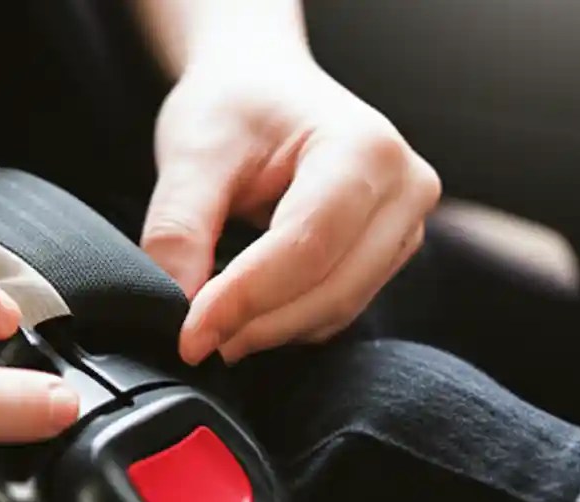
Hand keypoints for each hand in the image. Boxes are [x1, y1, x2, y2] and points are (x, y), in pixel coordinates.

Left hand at [142, 56, 441, 363]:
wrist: (260, 83)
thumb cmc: (233, 105)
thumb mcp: (191, 154)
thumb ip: (179, 229)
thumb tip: (175, 302)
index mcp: (363, 148)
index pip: (306, 245)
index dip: (245, 298)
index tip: (189, 335)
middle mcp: (404, 186)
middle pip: (332, 286)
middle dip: (256, 323)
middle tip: (192, 340)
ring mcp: (404, 223)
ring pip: (338, 307)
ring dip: (270, 329)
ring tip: (211, 328)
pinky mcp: (387, 252)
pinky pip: (339, 307)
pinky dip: (288, 322)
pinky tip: (244, 315)